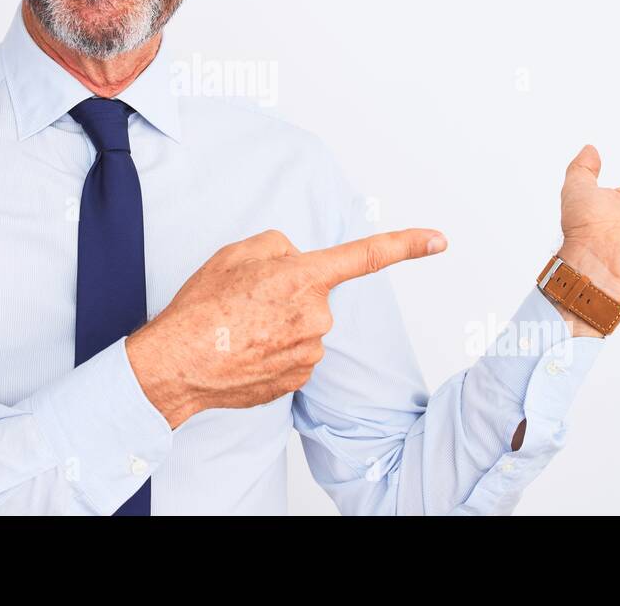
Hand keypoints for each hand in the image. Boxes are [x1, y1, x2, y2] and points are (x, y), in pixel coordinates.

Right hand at [126, 227, 444, 427]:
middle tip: (246, 301)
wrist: (178, 364)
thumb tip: (297, 264)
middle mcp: (317, 315)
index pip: (366, 255)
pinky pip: (293, 355)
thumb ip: (280, 247)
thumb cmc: (203, 306)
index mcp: (305, 276)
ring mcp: (310, 352)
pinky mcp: (298, 380)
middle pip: (314, 295)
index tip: (440, 239)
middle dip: (288, 293)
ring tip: (239, 328)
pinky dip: (272, 350)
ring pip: (304, 327)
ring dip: (278, 324)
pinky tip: (245, 351)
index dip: (407, 244)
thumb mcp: (238, 252)